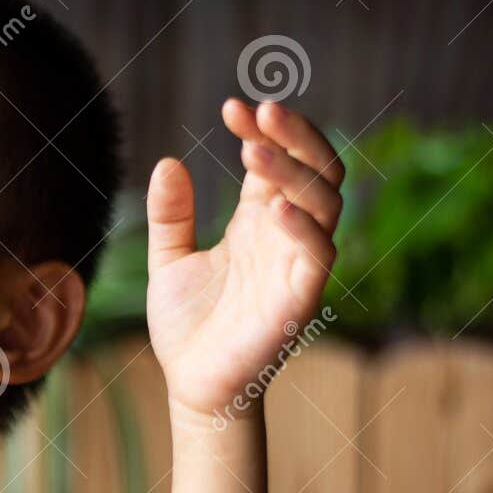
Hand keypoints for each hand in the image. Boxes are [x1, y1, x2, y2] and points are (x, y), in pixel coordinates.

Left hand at [145, 99, 343, 422]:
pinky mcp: (300, 299)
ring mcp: (297, 264)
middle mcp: (286, 235)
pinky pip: (318, 255)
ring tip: (254, 150)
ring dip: (295, 172)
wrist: (192, 385)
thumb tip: (168, 162)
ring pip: (324, 203)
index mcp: (260, 220)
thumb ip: (170, 215)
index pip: (277, 160)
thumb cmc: (188, 326)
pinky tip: (272, 207)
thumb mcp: (168, 261)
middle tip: (260, 109)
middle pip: (317, 169)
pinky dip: (301, 227)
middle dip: (295, 135)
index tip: (231, 107)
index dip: (262, 131)